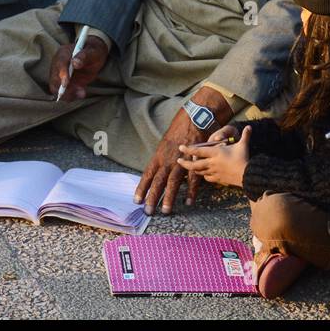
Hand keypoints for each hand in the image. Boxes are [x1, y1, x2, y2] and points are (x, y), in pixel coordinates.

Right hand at [47, 33, 107, 101]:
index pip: (59, 64)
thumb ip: (84, 56)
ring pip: (56, 88)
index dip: (61, 74)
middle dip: (65, 88)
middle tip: (80, 91)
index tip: (66, 83)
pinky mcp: (63, 83)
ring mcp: (59, 75)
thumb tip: (75, 62)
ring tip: (82, 93)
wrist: (93, 56)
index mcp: (63, 54)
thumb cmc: (93, 52)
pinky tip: (80, 94)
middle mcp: (58, 64)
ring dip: (68, 94)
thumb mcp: (92, 52)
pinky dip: (70, 96)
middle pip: (54, 78)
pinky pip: (62, 93)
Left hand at [134, 86, 233, 214]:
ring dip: (169, 198)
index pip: (147, 175)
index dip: (141, 188)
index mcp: (158, 156)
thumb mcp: (165, 145)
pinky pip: (192, 179)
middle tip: (148, 212)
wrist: (193, 118)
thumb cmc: (178, 131)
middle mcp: (167, 160)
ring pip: (172, 183)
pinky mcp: (193, 161)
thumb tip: (157, 172)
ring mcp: (180, 161)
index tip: (136, 201)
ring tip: (166, 211)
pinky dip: (191, 192)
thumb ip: (161, 159)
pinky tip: (189, 202)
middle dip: (152, 197)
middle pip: (157, 182)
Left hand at [177, 124, 250, 187]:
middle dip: (185, 163)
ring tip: (189, 167)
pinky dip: (204, 176)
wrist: (247, 175)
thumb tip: (249, 126)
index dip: (188, 149)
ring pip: (199, 172)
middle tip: (178, 161)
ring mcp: (214, 172)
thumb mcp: (243, 145)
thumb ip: (245, 135)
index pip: (198, 150)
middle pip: (194, 164)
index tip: (180, 147)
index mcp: (215, 153)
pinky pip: (208, 178)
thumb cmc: (244, 159)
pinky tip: (203, 174)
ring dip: (193, 169)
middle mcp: (212, 163)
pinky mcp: (218, 179)